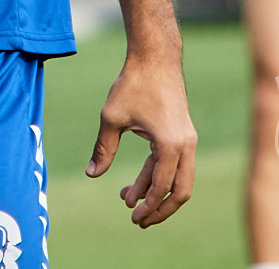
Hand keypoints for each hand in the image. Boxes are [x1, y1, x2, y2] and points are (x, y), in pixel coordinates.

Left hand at [86, 49, 197, 227]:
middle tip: (138, 221)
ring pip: (177, 178)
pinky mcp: (182, 133)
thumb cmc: (134, 83)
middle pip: (180, 191)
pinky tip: (136, 183)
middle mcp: (185, 145)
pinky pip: (172, 163)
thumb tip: (92, 174)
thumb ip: (104, 148)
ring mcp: (186, 139)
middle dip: (160, 209)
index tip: (132, 217)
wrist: (155, 56)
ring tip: (127, 200)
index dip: (148, 206)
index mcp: (171, 145)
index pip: (162, 187)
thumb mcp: (112, 117)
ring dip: (155, 192)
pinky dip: (156, 175)